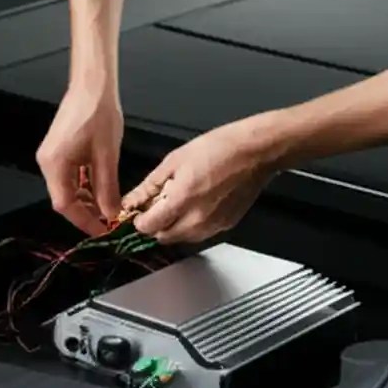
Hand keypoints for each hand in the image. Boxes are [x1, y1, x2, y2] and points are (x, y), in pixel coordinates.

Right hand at [37, 86, 124, 234]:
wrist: (92, 84)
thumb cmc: (99, 114)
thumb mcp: (107, 155)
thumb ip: (107, 188)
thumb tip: (110, 214)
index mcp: (55, 164)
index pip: (65, 204)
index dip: (83, 221)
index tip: (102, 231)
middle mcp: (48, 162)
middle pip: (63, 198)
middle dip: (85, 212)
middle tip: (108, 221)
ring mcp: (51, 156)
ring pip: (67, 188)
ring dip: (86, 199)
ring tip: (108, 206)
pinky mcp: (58, 150)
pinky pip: (69, 175)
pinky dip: (83, 185)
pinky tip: (100, 188)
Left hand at [123, 115, 285, 243]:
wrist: (255, 152)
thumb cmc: (219, 148)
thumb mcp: (175, 160)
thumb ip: (150, 185)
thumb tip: (132, 200)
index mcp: (182, 200)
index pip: (149, 227)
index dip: (139, 220)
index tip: (138, 211)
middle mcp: (198, 220)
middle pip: (163, 237)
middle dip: (155, 224)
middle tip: (157, 206)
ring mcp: (214, 226)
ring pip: (182, 238)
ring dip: (173, 226)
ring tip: (178, 202)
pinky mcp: (226, 226)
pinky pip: (200, 234)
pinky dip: (192, 225)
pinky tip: (196, 204)